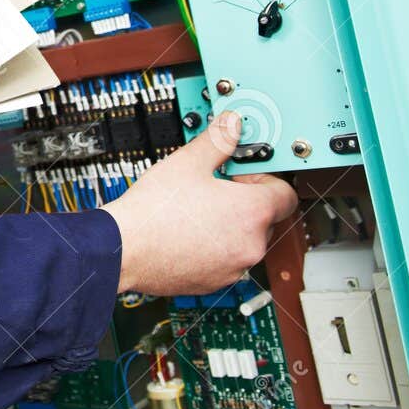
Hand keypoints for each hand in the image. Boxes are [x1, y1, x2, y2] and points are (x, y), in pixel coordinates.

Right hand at [101, 111, 297, 295]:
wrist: (122, 250)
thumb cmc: (153, 211)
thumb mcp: (188, 162)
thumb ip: (219, 139)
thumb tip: (232, 125)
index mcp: (252, 213)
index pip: (285, 193)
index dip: (265, 177)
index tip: (243, 172)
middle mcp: (250, 245)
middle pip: (264, 217)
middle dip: (244, 200)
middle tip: (214, 187)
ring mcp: (233, 268)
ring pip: (244, 240)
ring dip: (230, 225)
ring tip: (196, 210)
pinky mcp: (215, 283)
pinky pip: (226, 260)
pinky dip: (214, 247)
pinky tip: (187, 233)